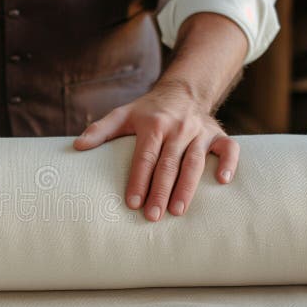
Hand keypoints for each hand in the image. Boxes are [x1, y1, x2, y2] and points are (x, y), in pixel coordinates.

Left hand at [73, 84, 238, 221]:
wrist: (183, 90)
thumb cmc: (148, 110)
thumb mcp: (123, 114)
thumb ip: (100, 130)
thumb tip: (76, 146)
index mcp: (153, 124)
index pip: (144, 157)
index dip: (138, 180)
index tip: (131, 202)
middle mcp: (177, 128)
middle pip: (168, 164)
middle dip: (160, 191)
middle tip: (152, 215)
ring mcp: (200, 131)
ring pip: (195, 162)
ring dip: (187, 187)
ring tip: (177, 211)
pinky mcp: (218, 134)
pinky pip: (229, 148)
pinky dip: (229, 164)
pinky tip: (223, 182)